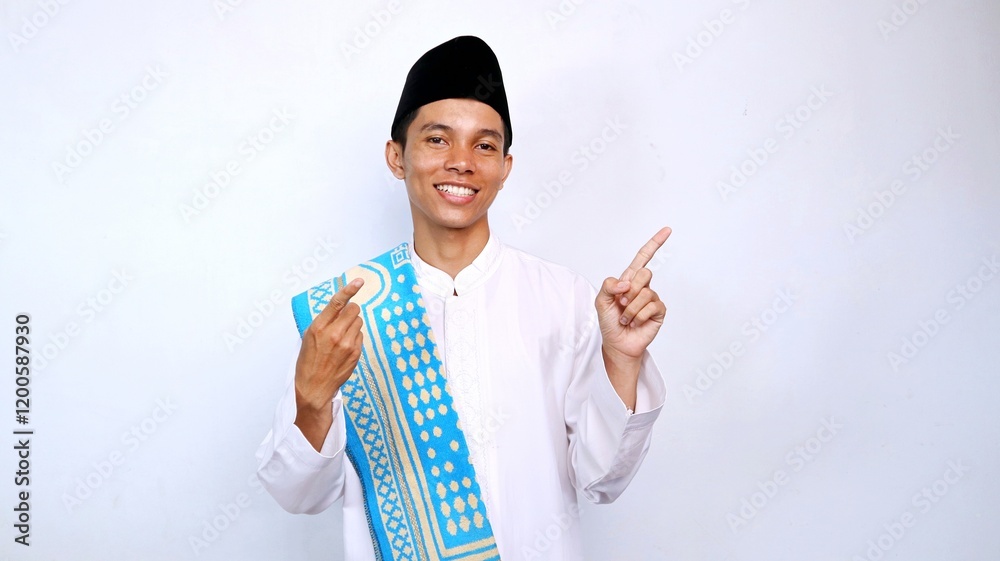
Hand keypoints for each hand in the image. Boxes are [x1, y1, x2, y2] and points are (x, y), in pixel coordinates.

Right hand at [293, 277, 364, 449]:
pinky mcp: (356, 352)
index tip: (359, 281)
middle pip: (354, 309)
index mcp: (319, 327)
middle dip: (350, 311)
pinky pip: (361, 335)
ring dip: (353, 324)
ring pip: (359, 321)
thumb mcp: (309, 337)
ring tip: (341, 336)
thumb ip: (324, 321)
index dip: (349, 289)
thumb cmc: (309, 361)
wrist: (314, 387)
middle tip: (343, 320)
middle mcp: (334, 333)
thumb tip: (339, 307)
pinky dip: (355, 337)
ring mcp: (347, 343)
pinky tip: (345, 347)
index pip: (337, 302)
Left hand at [596, 227, 669, 360]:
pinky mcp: (659, 311)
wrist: (617, 343)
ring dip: (630, 309)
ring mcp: (652, 298)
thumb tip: (626, 283)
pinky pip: (651, 307)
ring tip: (626, 318)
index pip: (643, 257)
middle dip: (630, 290)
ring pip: (645, 293)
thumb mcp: (601, 301)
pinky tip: (635, 323)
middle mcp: (642, 286)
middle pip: (645, 273)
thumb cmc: (609, 321)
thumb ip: (609, 286)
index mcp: (629, 279)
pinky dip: (638, 316)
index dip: (655, 243)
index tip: (667, 230)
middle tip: (622, 304)